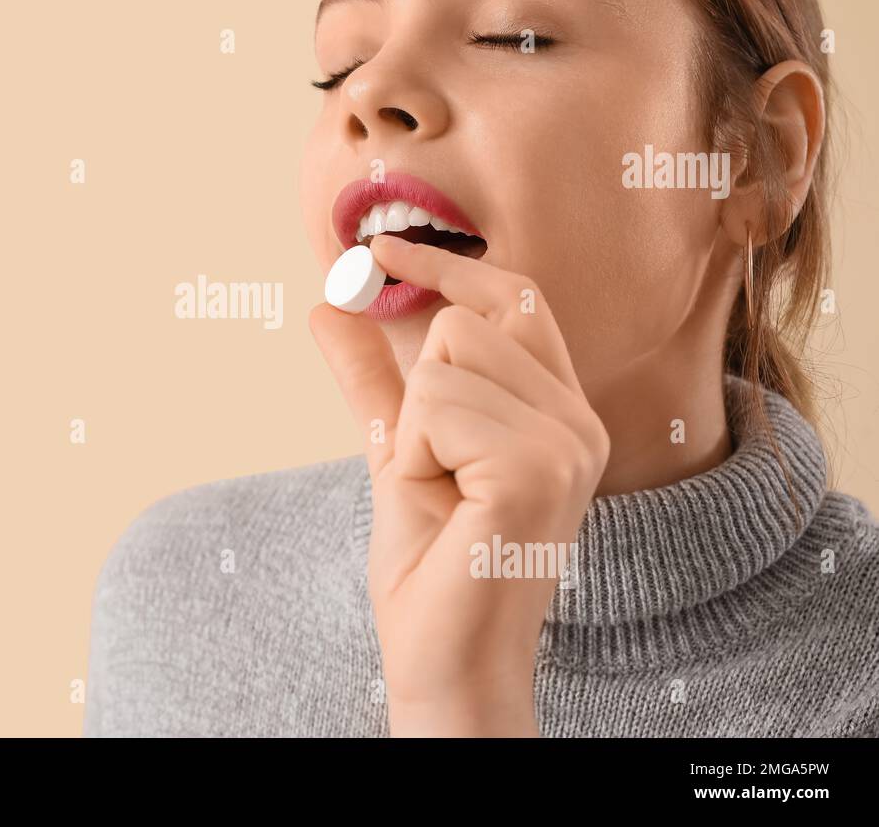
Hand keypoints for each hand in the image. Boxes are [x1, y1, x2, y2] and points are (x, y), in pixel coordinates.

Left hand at [309, 234, 609, 735]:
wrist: (441, 656)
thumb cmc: (429, 563)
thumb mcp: (397, 450)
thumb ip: (373, 379)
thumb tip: (328, 305)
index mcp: (559, 413)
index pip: (515, 298)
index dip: (450, 266)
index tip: (383, 250)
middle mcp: (579, 421)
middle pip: (465, 322)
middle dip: (420, 397)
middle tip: (437, 475)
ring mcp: (567, 443)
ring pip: (445, 355)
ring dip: (416, 432)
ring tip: (446, 496)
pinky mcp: (539, 467)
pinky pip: (435, 403)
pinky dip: (416, 454)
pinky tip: (449, 506)